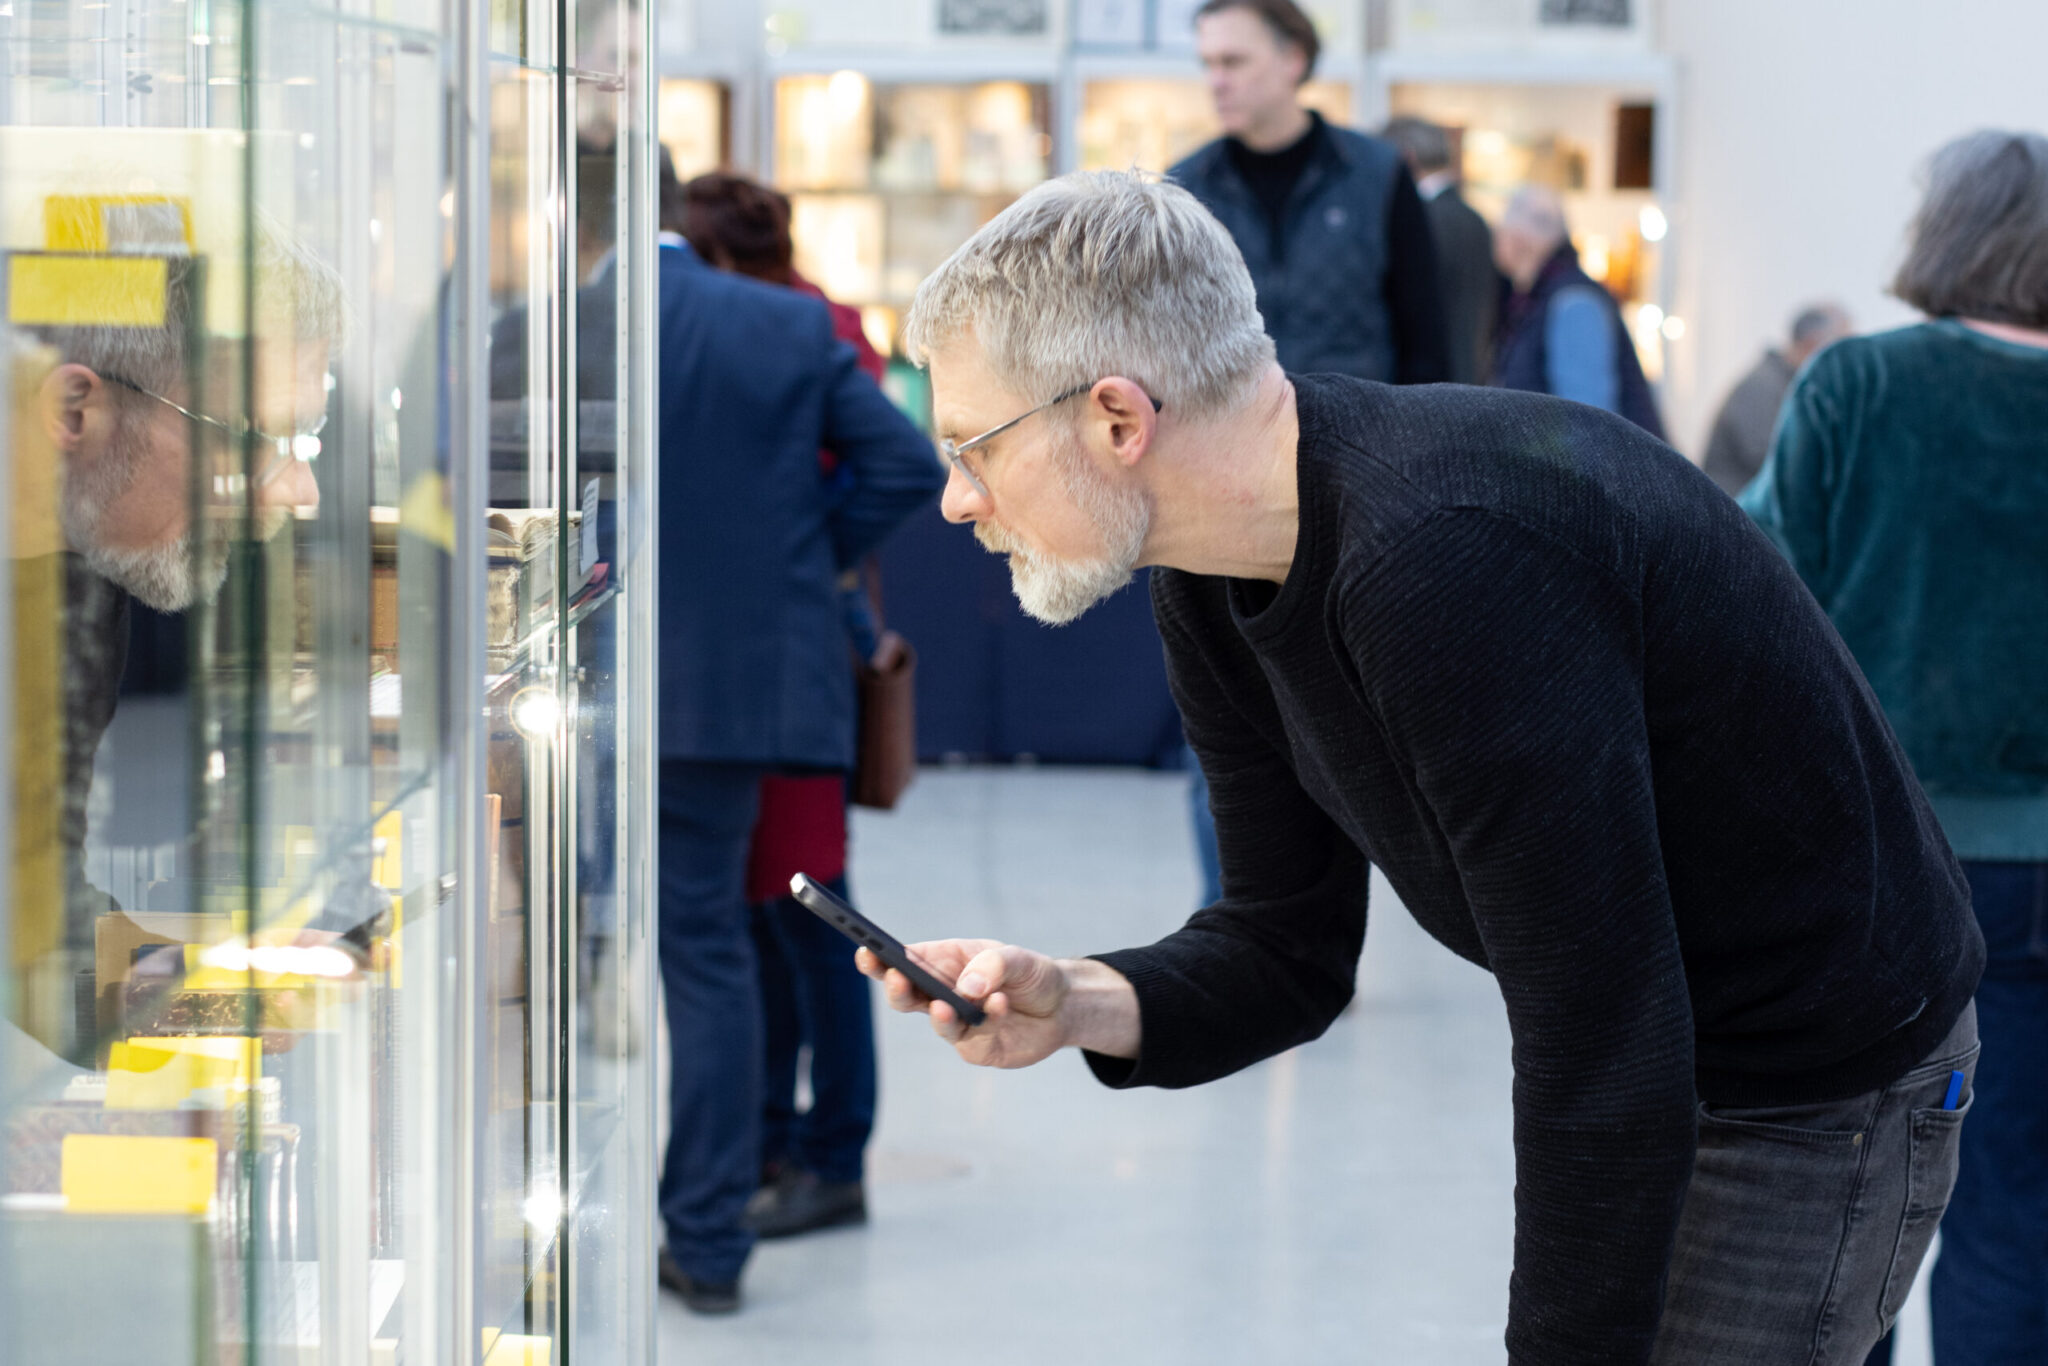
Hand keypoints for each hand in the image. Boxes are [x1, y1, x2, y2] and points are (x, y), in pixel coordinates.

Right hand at [855, 939, 1074, 1069]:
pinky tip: (998, 1006)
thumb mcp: (1017, 958)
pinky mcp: (977, 1047)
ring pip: (936, 1021)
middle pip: (907, 995)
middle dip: (897, 989)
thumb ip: (992, 966)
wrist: (1064, 1007)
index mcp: (943, 962)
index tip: (865, 953)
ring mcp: (957, 1023)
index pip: (904, 960)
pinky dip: (986, 1020)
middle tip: (898, 980)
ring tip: (946, 1006)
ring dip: (940, 1014)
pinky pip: (974, 1037)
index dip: (881, 959)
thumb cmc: (1031, 974)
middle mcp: (942, 993)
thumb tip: (968, 987)